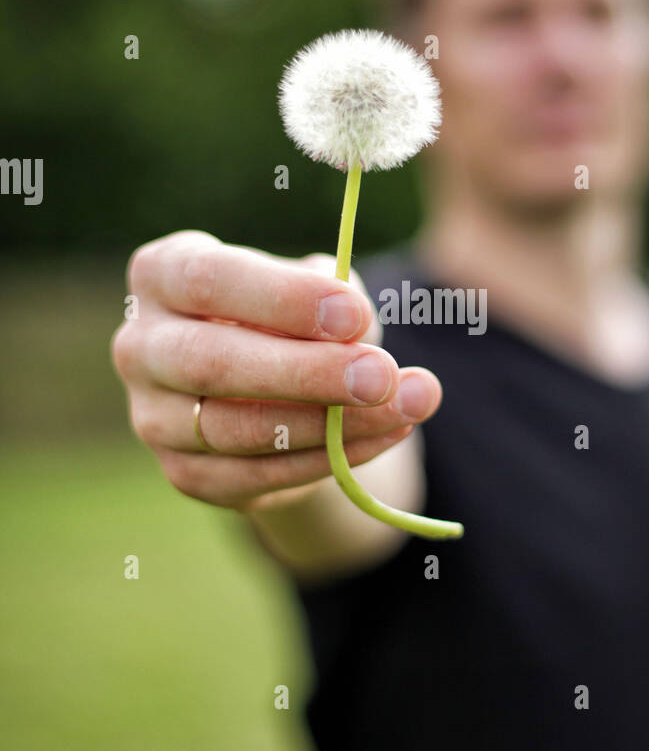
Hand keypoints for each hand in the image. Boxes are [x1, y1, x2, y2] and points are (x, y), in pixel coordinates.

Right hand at [110, 229, 441, 512]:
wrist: (267, 385)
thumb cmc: (289, 316)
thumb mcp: (311, 288)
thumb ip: (332, 298)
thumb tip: (359, 335)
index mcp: (161, 274)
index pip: (207, 280)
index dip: (283, 299)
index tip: (355, 314)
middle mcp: (139, 346)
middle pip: (210, 362)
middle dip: (306, 371)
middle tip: (382, 375)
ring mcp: (153, 417)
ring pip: (235, 428)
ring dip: (331, 424)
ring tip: (407, 405)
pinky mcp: (185, 473)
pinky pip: (257, 475)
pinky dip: (330, 458)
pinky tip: (388, 434)